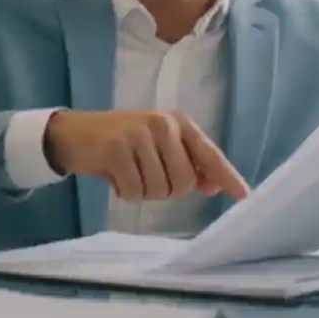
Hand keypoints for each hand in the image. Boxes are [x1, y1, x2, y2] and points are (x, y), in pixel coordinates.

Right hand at [45, 110, 248, 200]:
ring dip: (143, 193)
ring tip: (129, 174)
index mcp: (178, 122)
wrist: (75, 134)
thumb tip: (213, 185)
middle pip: (184, 182)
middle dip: (167, 191)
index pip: (209, 154)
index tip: (243, 195)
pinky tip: (115, 177)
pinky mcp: (116, 150)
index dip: (226, 176)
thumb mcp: (158, 147)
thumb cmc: (124, 143)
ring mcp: (139, 135)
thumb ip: (186, 163)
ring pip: (159, 190)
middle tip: (147, 177)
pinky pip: (134, 191)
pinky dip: (125, 193)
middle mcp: (163, 124)